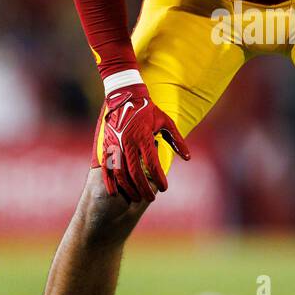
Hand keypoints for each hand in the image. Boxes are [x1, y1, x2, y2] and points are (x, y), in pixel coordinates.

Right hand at [100, 83, 189, 200]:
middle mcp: (128, 142)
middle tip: (151, 198)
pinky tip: (115, 193)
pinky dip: (110, 182)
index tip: (164, 188)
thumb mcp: (166, 122)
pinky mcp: (106, 146)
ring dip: (128, 188)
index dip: (159, 179)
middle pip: (136, 173)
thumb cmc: (148, 110)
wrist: (124, 96)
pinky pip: (106, 168)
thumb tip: (188, 158)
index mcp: (144, 137)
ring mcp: (115, 145)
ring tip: (136, 197)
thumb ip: (177, 140)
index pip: (152, 164)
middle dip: (144, 188)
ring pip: (120, 173)